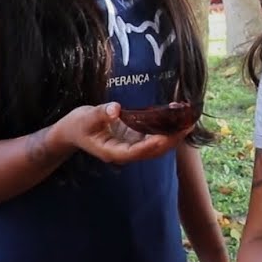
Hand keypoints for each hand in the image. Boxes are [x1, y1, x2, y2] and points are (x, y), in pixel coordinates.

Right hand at [55, 103, 185, 163]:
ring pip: (157, 144)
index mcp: (113, 152)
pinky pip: (154, 135)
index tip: (167, 135)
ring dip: (173, 133)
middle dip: (172, 138)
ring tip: (189, 118)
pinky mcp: (135, 138)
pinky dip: (166, 126)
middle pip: (153, 150)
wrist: (72, 132)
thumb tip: (115, 109)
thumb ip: (100, 114)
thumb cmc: (76, 126)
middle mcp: (126, 152)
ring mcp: (132, 146)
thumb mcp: (84, 118)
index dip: (153, 144)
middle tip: (188, 123)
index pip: (137, 151)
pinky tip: (176, 114)